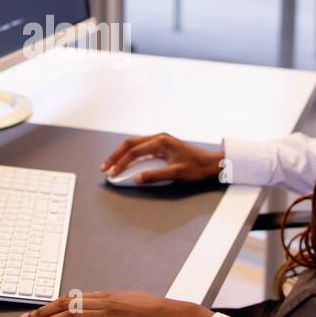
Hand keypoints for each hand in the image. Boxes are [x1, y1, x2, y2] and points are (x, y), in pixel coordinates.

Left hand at [18, 290, 214, 316]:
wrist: (172, 316)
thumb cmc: (154, 308)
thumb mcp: (128, 297)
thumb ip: (108, 299)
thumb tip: (91, 299)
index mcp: (106, 294)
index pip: (70, 297)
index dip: (50, 304)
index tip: (36, 309)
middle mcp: (103, 303)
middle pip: (65, 305)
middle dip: (42, 312)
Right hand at [100, 132, 224, 184]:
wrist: (211, 163)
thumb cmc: (196, 168)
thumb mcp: (176, 174)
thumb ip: (155, 175)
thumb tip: (136, 179)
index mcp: (161, 141)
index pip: (134, 152)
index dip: (120, 163)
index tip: (111, 174)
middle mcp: (158, 137)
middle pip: (129, 143)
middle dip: (115, 156)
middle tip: (104, 168)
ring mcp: (160, 139)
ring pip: (133, 144)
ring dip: (121, 154)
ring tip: (111, 165)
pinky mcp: (162, 144)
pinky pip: (141, 147)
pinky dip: (130, 154)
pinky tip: (125, 162)